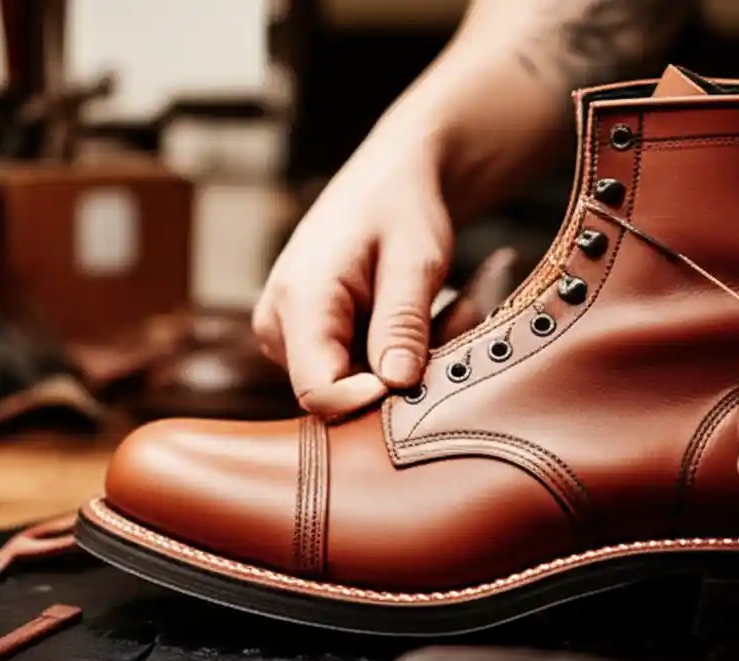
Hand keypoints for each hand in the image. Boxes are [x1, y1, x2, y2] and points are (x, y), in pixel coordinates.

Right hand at [253, 120, 453, 412]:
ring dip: (409, 360)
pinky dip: (399, 352)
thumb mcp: (415, 260)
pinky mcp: (309, 343)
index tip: (418, 379)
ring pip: (355, 385)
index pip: (317, 391)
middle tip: (458, 318)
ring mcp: (290, 337)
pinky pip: (358, 371)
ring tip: (445, 306)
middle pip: (340, 392)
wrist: (388, 182)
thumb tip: (395, 384)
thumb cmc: (401, 210)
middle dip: (403, 373)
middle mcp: (279, 325)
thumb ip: (402, 322)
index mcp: (299, 300)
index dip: (370, 400)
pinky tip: (422, 315)